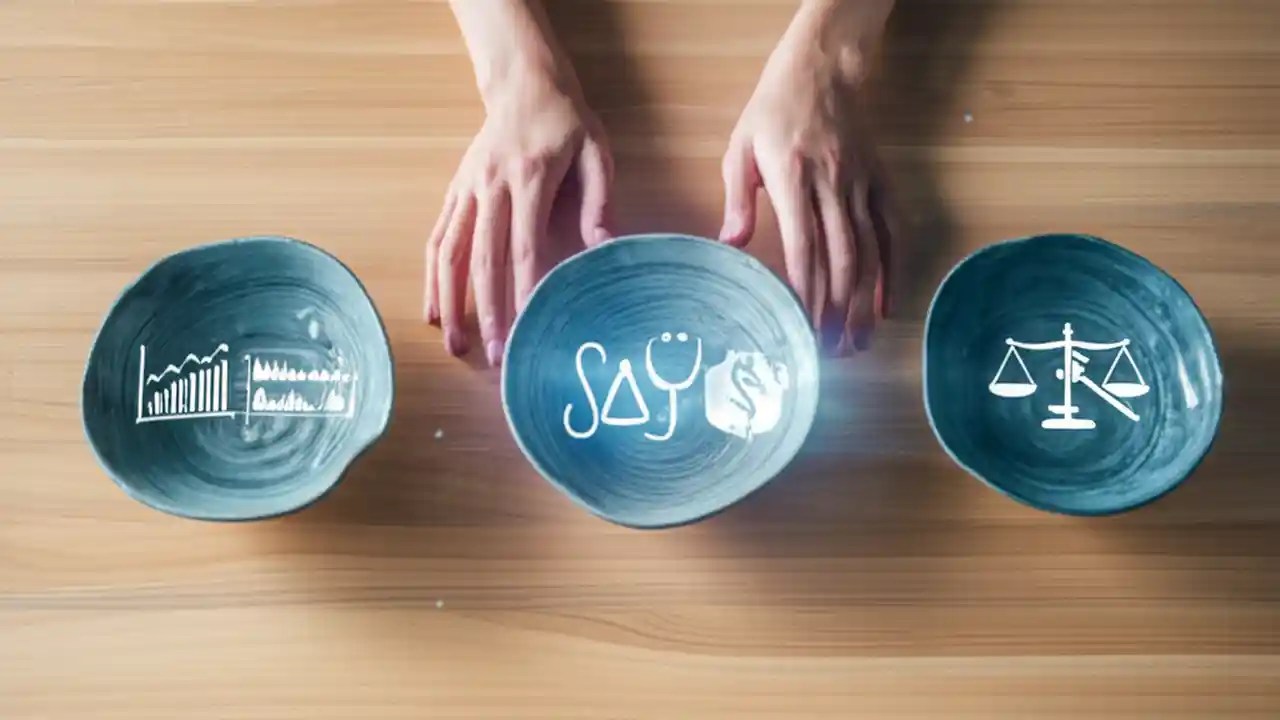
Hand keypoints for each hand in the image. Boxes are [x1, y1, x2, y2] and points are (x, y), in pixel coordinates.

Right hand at [430, 2, 612, 365]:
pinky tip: (433, 310)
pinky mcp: (454, 192)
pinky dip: (432, 277)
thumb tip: (603, 249)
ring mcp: (467, 190)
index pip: (523, 247)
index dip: (522, 291)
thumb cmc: (567, 123)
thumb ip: (599, 200)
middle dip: (487, 311)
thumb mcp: (597, 152)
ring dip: (450, 302)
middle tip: (494, 355)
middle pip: (483, 259)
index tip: (525, 330)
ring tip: (455, 344)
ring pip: (451, 253)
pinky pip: (438, 238)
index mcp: (529, 180)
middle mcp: (491, 187)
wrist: (523, 84)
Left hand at [719, 0, 897, 354]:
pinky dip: (892, 272)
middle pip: (839, 260)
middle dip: (834, 311)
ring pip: (868, 253)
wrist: (822, 69)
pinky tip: (884, 308)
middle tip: (826, 354)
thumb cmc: (772, 111)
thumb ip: (737, 200)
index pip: (803, 246)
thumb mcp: (740, 149)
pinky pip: (892, 233)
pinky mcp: (881, 182)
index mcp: (792, 178)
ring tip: (854, 345)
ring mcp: (860, 185)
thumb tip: (730, 248)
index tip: (800, 328)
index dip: (805, 291)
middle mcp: (831, 186)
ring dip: (862, 304)